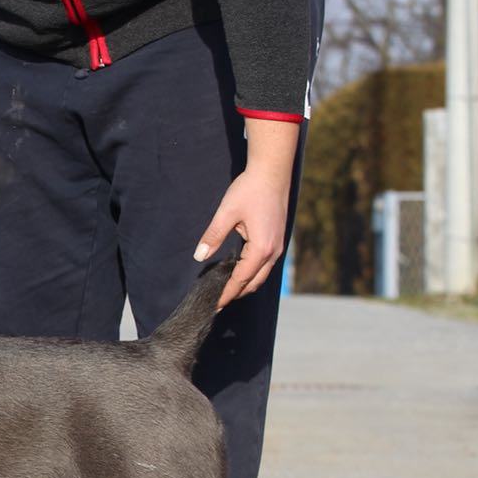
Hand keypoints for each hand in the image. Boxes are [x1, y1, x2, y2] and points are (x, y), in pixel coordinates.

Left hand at [192, 117, 299, 307]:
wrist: (272, 172)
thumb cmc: (249, 190)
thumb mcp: (226, 213)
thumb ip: (213, 236)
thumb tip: (199, 256)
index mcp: (261, 248)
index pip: (241, 280)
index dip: (226, 294)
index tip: (214, 305)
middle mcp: (273, 251)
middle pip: (253, 283)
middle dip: (235, 293)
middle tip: (217, 302)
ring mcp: (278, 246)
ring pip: (261, 275)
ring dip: (245, 284)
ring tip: (226, 290)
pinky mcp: (278, 240)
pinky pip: (265, 265)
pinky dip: (252, 273)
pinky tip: (238, 271)